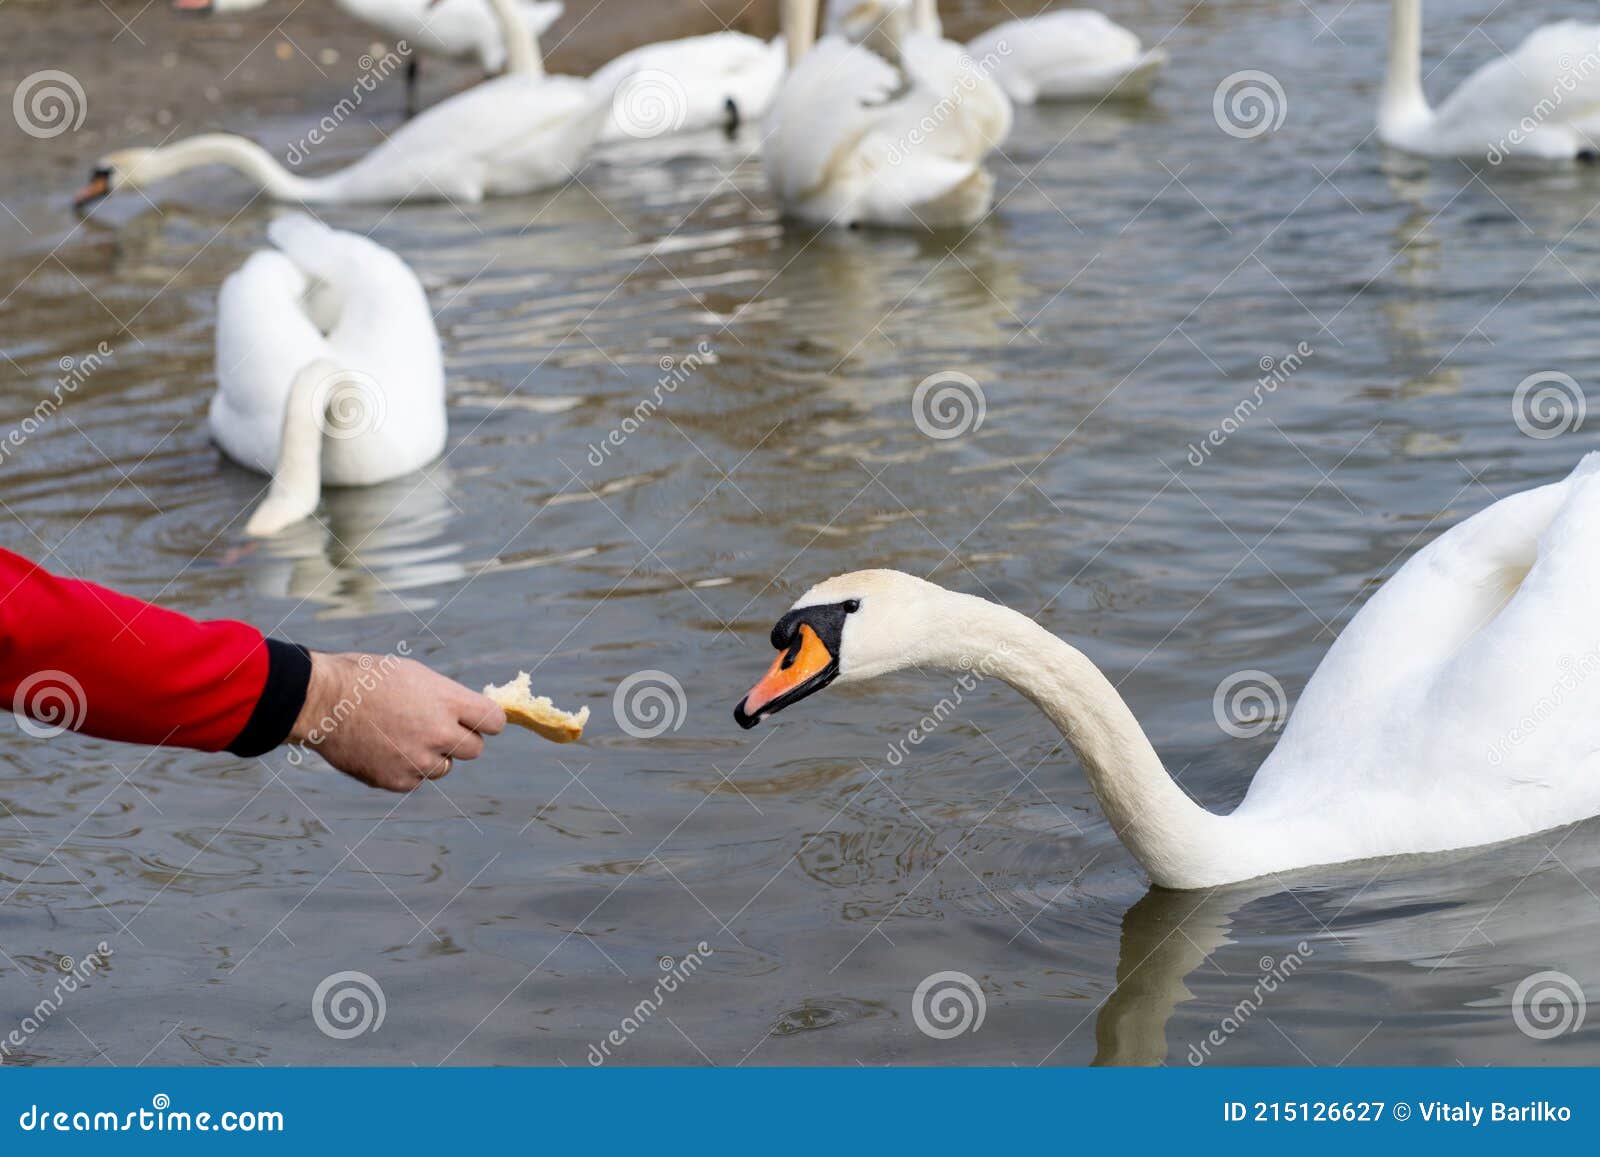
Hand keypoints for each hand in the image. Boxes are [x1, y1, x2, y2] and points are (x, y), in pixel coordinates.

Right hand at [289, 652, 506, 790]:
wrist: (324, 700)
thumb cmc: (368, 679)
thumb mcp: (416, 676)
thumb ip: (447, 698)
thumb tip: (470, 713)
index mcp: (448, 702)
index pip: (495, 721)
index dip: (487, 720)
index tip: (477, 720)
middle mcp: (440, 733)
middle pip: (475, 749)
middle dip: (460, 740)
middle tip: (435, 729)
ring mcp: (419, 760)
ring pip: (444, 768)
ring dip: (431, 756)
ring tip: (401, 736)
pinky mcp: (398, 780)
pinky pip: (416, 779)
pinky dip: (406, 769)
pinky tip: (384, 749)